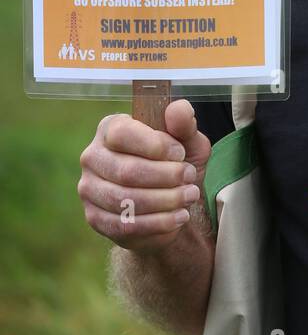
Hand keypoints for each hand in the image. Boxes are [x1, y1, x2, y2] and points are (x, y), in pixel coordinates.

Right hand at [78, 99, 210, 253]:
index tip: (181, 153)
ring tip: (189, 196)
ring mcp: (89, 189)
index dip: (155, 145)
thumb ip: (184, 124)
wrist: (169, 204)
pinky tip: (179, 216)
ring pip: (126, 199)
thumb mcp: (188, 142)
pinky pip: (126, 224)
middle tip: (190, 178)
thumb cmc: (175, 165)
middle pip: (126, 170)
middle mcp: (92, 157)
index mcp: (110, 129)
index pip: (122, 133)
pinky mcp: (95, 218)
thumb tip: (179, 109)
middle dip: (166, 177)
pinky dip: (159, 222)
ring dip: (165, 200)